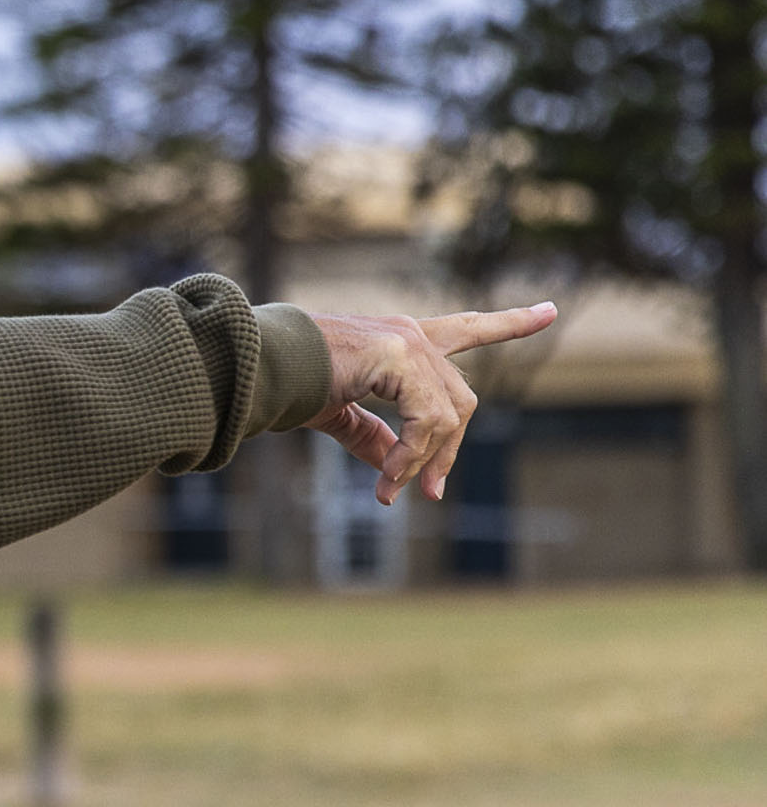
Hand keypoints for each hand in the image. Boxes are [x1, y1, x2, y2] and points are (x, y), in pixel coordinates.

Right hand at [307, 304, 556, 505]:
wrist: (255, 367)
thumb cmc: (285, 385)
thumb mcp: (339, 413)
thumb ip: (374, 437)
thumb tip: (398, 470)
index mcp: (397, 338)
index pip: (465, 329)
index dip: (509, 323)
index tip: (551, 312)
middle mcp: (409, 334)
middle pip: (462, 400)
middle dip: (452, 451)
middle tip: (434, 494)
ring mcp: (407, 342)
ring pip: (449, 416)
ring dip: (427, 462)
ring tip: (393, 491)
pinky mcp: (399, 356)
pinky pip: (426, 422)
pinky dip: (412, 458)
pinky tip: (387, 482)